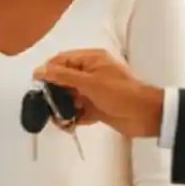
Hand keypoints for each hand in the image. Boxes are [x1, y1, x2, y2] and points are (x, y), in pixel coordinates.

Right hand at [34, 49, 164, 138]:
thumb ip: (63, 76)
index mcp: (91, 60)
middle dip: (53, 93)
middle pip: (63, 80)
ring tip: (59, 119)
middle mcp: (90, 74)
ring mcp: (93, 92)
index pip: (62, 61)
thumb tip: (40, 70)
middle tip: (46, 106)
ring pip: (69, 98)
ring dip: (61, 108)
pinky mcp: (96, 109)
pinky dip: (72, 119)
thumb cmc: (121, 93)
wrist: (147, 115)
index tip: (37, 85)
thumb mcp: (90, 82)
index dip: (48, 71)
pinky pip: (78, 112)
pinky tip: (69, 125)